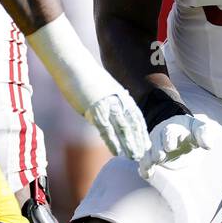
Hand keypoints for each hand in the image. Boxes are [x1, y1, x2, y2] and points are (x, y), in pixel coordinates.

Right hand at [26, 14, 151, 162]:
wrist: (74, 65)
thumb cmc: (86, 76)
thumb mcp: (104, 87)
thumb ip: (111, 99)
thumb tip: (114, 108)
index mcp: (121, 95)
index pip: (136, 116)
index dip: (141, 131)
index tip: (146, 143)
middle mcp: (118, 100)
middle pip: (132, 124)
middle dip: (138, 140)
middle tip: (144, 155)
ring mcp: (107, 104)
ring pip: (122, 128)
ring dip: (129, 144)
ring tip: (134, 157)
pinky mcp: (94, 108)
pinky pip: (106, 128)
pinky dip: (113, 142)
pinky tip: (117, 152)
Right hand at [140, 113, 211, 177]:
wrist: (181, 133)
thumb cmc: (192, 131)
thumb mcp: (200, 128)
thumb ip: (205, 134)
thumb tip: (209, 145)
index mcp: (175, 127)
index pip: (170, 131)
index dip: (169, 138)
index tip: (170, 147)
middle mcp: (162, 134)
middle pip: (157, 140)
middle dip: (157, 148)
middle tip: (160, 157)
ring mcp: (155, 143)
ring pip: (148, 149)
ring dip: (148, 157)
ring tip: (150, 165)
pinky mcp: (151, 154)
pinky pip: (145, 159)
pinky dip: (145, 166)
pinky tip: (147, 174)